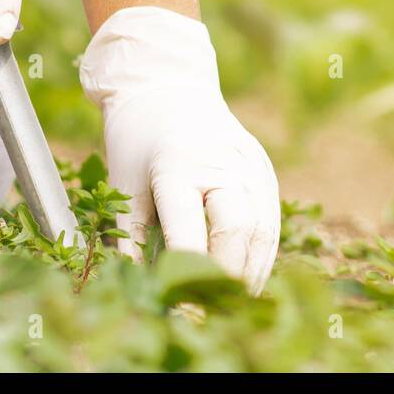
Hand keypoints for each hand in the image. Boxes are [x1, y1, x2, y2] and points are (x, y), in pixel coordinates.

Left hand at [80, 6, 280, 293]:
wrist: (166, 86)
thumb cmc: (137, 141)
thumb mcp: (124, 186)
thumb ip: (132, 239)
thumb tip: (143, 289)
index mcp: (178, 165)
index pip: (189, 227)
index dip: (187, 269)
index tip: (181, 301)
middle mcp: (220, 162)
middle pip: (236, 229)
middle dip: (226, 275)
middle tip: (213, 307)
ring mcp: (247, 163)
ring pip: (261, 229)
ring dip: (250, 271)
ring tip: (234, 302)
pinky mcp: (263, 168)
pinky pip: (269, 218)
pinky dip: (262, 252)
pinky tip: (247, 276)